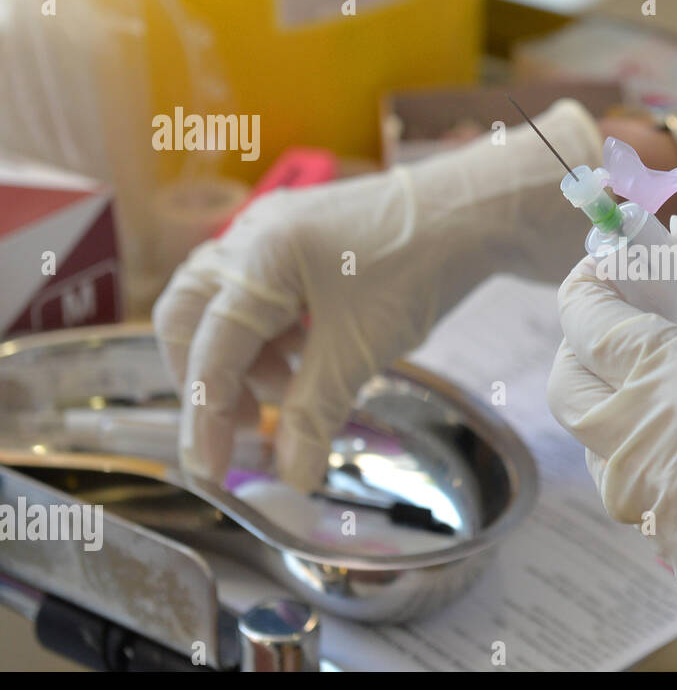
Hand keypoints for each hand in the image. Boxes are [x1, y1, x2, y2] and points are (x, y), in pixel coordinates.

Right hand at [154, 99, 600, 489]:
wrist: (471, 212)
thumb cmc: (416, 268)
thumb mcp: (360, 351)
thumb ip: (314, 415)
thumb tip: (291, 476)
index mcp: (256, 260)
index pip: (210, 352)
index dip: (205, 419)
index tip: (209, 474)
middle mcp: (249, 238)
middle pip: (192, 321)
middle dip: (210, 380)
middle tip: (247, 425)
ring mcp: (270, 232)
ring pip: (223, 307)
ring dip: (245, 360)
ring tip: (292, 393)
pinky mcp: (296, 238)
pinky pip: (258, 293)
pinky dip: (271, 335)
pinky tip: (307, 358)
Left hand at [547, 216, 676, 668]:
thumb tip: (672, 237)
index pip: (587, 324)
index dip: (588, 283)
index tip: (607, 265)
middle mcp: (655, 461)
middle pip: (571, 393)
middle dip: (586, 344)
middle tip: (631, 318)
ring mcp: (669, 520)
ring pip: (600, 452)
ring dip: (618, 405)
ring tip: (676, 377)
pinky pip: (645, 501)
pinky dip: (658, 460)